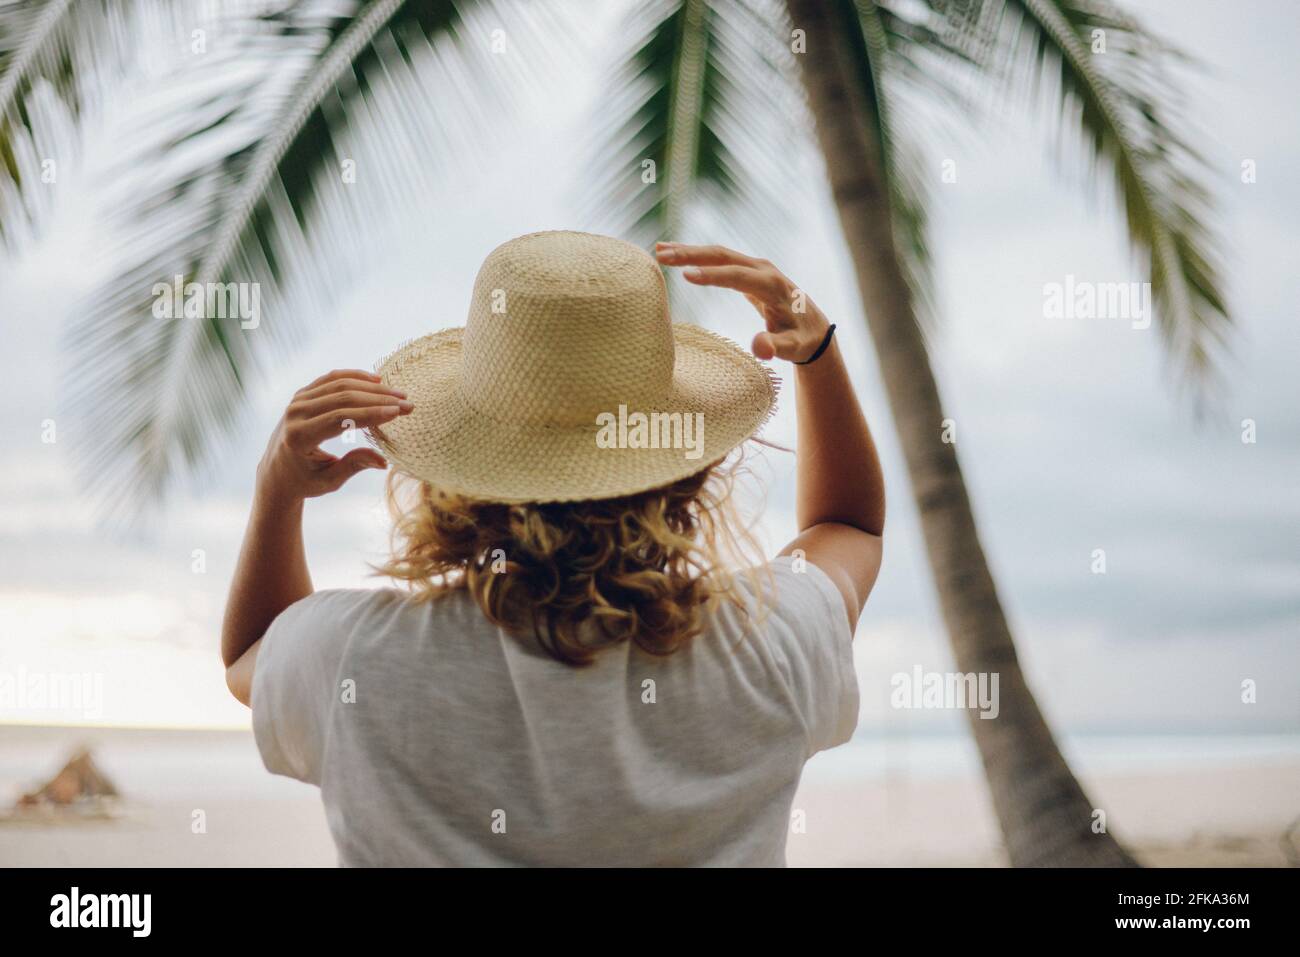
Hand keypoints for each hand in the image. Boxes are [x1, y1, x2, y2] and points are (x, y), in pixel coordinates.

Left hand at [256, 368, 411, 503]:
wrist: (277, 471)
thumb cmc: (305, 480)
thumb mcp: (329, 480)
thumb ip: (354, 466)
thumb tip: (384, 461)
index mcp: (299, 436)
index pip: (339, 418)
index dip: (370, 413)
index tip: (398, 412)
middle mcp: (295, 414)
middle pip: (342, 398)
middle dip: (379, 400)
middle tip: (407, 404)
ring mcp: (297, 400)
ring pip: (340, 384)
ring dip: (372, 388)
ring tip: (398, 394)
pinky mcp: (303, 394)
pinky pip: (332, 379)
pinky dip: (355, 377)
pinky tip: (376, 380)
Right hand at [655, 242, 831, 361]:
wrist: (812, 326)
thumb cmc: (801, 339)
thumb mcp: (792, 348)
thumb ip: (776, 347)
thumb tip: (761, 348)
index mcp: (772, 286)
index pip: (738, 276)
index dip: (712, 276)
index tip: (685, 275)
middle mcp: (763, 270)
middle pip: (723, 257)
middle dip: (692, 255)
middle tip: (662, 255)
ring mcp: (755, 267)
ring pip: (718, 254)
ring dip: (689, 251)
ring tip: (659, 251)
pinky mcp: (747, 270)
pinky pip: (719, 259)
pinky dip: (696, 255)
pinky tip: (675, 253)